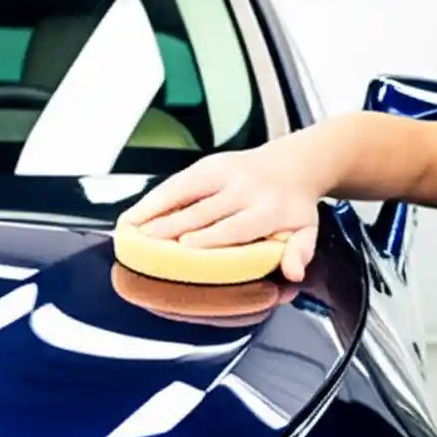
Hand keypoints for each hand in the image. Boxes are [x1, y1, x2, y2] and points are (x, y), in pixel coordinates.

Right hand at [119, 146, 323, 281]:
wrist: (294, 163)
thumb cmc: (293, 207)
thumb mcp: (307, 230)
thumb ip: (300, 251)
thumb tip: (294, 273)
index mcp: (268, 209)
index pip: (235, 226)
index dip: (209, 236)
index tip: (185, 247)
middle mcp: (244, 189)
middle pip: (204, 210)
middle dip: (174, 225)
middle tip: (146, 242)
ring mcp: (225, 173)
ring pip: (185, 191)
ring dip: (155, 208)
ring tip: (130, 226)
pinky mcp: (209, 164)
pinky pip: (179, 182)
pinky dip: (156, 197)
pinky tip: (136, 212)